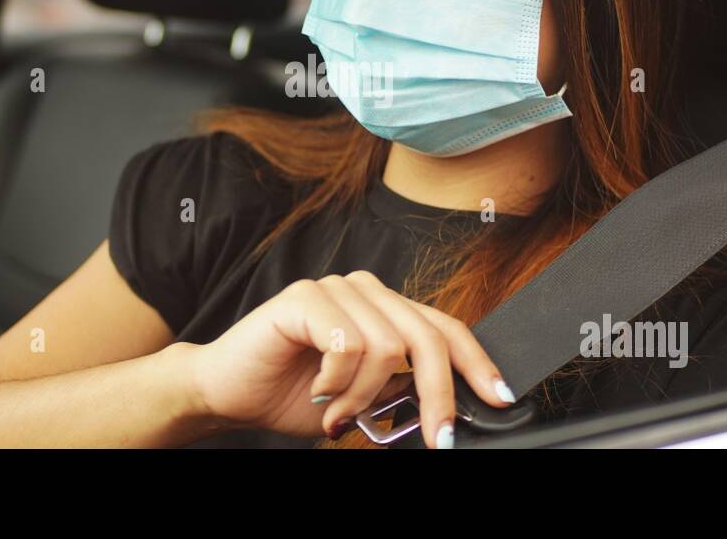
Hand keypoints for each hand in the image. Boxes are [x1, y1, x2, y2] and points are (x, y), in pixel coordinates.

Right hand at [184, 270, 515, 447]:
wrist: (227, 393)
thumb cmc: (291, 395)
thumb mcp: (362, 401)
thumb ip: (399, 394)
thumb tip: (446, 411)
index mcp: (384, 310)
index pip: (444, 327)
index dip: (476, 363)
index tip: (499, 398)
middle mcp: (365, 290)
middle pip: (426, 337)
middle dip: (437, 396)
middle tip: (435, 439)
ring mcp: (334, 288)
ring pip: (387, 347)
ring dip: (366, 397)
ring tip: (340, 415)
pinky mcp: (304, 297)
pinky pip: (347, 344)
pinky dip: (339, 383)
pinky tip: (320, 393)